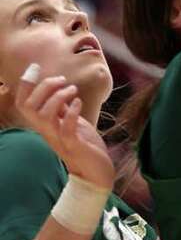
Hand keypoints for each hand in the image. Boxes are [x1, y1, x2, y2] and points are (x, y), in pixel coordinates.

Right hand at [14, 72, 113, 191]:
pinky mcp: (74, 146)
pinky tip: (79, 103)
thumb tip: (57, 87)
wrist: (97, 172)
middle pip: (30, 107)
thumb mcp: (70, 121)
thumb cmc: (83, 145)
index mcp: (45, 124)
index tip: (34, 67)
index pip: (23, 104)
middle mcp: (48, 131)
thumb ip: (61, 108)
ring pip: (44, 116)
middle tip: (62, 80)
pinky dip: (71, 112)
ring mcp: (59, 139)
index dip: (25, 86)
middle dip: (44, 87)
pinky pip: (66, 129)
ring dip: (58, 97)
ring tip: (72, 90)